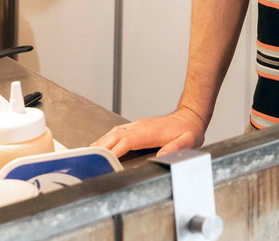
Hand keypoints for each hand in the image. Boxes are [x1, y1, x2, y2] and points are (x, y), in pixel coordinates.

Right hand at [91, 108, 206, 157]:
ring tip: (88, 155)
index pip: (126, 141)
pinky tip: (100, 145)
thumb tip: (161, 157)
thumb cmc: (189, 130)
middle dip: (101, 148)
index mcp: (150, 132)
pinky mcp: (137, 126)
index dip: (114, 151)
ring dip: (101, 143)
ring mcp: (137, 125)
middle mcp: (140, 126)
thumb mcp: (188, 140)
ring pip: (113, 132)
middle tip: (87, 160)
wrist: (190, 116)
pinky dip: (106, 139)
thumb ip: (176, 148)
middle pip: (115, 136)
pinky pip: (117, 131)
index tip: (104, 161)